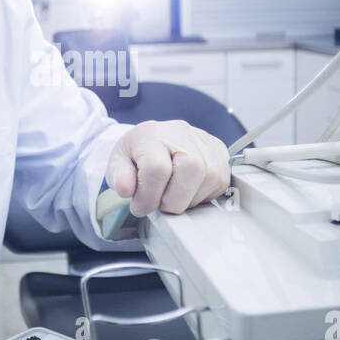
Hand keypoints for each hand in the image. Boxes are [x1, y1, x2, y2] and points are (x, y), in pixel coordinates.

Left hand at [105, 119, 230, 217]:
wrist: (155, 141)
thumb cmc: (137, 154)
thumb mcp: (118, 163)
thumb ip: (119, 176)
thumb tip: (126, 189)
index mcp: (153, 134)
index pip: (157, 169)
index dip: (148, 196)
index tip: (140, 206)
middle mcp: (182, 134)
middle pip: (191, 170)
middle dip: (173, 200)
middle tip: (160, 203)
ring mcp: (205, 143)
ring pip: (209, 178)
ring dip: (188, 199)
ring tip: (172, 195)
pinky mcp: (221, 154)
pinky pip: (220, 183)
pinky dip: (202, 195)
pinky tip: (187, 191)